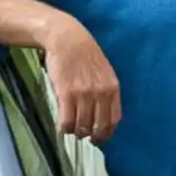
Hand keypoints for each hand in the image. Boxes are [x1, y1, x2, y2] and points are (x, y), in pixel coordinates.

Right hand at [39, 18, 120, 142]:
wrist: (67, 38)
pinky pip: (66, 121)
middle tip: (84, 136)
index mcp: (112, 88)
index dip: (106, 133)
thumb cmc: (84, 53)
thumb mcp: (105, 71)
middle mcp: (100, 93)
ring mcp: (83, 94)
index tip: (100, 137)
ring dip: (76, 131)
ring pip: (81, 126)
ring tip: (71, 128)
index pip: (114, 120)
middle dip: (91, 136)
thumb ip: (106, 91)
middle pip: (98, 127)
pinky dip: (64, 128)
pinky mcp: (66, 94)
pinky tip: (62, 126)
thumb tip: (102, 114)